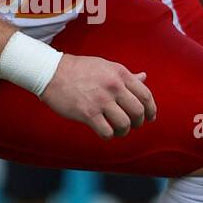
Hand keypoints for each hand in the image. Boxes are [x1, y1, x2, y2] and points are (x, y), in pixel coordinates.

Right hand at [40, 54, 156, 137]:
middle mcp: (114, 86)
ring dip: (123, 131)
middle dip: (138, 122)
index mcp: (120, 74)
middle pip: (138, 112)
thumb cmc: (79, 69)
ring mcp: (101, 100)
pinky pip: (107, 132)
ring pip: (124, 124)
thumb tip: (144, 77)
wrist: (51, 72)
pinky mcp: (88, 113)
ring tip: (117, 130)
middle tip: (132, 125)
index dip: (151, 110)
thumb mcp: (106, 66)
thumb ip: (126, 75)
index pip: (145, 95)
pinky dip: (109, 135)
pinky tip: (105, 131)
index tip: (150, 117)